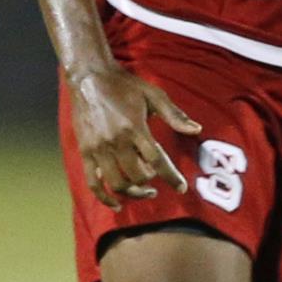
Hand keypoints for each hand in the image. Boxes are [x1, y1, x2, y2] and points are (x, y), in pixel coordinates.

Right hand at [68, 65, 202, 209]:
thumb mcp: (153, 95)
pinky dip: (104, 198)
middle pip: (137, 175)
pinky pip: (93, 183)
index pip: (157, 161)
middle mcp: (116, 141)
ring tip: (144, 191)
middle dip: (151, 183)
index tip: (181, 188)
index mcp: (135, 127)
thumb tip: (197, 130)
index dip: (171, 177)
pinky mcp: (85, 152)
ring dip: (133, 193)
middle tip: (158, 182)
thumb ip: (175, 115)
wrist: (89, 76)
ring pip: (117, 183)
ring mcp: (98, 149)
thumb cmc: (124, 85)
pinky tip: (116, 205)